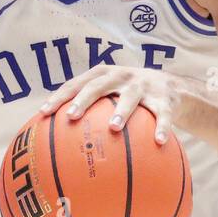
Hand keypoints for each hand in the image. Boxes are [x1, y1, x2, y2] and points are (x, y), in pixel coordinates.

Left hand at [39, 65, 183, 144]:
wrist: (173, 87)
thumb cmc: (129, 94)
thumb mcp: (110, 93)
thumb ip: (88, 108)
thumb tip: (54, 137)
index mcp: (104, 75)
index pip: (77, 83)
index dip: (60, 96)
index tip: (44, 112)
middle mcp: (122, 76)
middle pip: (99, 85)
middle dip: (84, 99)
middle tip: (71, 116)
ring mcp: (144, 86)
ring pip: (131, 97)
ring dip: (122, 111)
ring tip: (113, 127)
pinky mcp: (165, 99)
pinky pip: (163, 114)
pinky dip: (161, 127)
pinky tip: (158, 141)